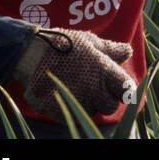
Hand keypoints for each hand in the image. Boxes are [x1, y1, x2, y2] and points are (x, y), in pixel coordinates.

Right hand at [11, 28, 133, 119]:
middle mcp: (93, 89)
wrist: (30, 52)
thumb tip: (128, 51)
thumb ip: (111, 50)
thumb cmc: (64, 44)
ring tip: (76, 89)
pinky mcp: (58, 111)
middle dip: (105, 100)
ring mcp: (76, 101)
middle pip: (109, 107)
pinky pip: (69, 117)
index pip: (126, 90)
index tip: (121, 89)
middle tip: (95, 89)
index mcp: (105, 71)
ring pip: (90, 113)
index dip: (125, 90)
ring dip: (87, 105)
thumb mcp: (90, 41)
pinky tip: (61, 94)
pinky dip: (67, 109)